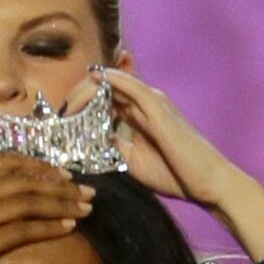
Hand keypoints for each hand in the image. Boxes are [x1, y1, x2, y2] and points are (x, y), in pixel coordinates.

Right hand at [0, 154, 94, 263]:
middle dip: (59, 184)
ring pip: (27, 201)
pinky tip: (68, 227)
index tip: (60, 174)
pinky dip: (49, 226)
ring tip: (85, 207)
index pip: (4, 163)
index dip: (37, 166)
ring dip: (62, 203)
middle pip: (23, 179)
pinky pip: (23, 229)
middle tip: (85, 190)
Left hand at [63, 68, 246, 208]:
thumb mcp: (132, 161)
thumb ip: (113, 146)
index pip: (102, 97)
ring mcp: (152, 101)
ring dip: (86, 90)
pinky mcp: (158, 108)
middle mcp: (144, 101)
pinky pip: (131, 86)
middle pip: (103, 86)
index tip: (59, 117)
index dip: (79, 102)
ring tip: (65, 105)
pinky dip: (111, 80)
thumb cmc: (175, 174)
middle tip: (56, 112)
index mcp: (138, 113)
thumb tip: (86, 142)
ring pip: (112, 82)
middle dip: (76, 95)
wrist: (207, 183)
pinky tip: (93, 81)